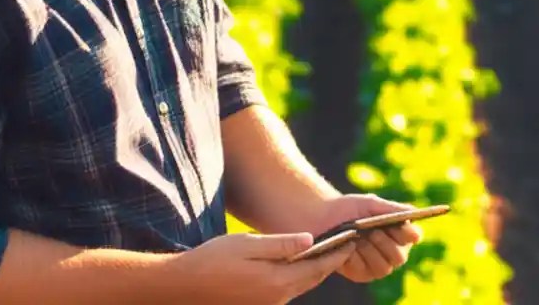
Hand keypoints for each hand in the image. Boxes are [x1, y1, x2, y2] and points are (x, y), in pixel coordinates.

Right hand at [170, 231, 356, 303]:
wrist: (184, 286)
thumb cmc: (213, 260)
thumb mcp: (247, 244)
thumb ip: (281, 244)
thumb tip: (311, 240)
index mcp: (277, 281)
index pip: (318, 267)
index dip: (337, 253)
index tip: (353, 240)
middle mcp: (277, 298)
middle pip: (313, 279)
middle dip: (331, 262)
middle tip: (348, 245)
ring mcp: (268, 304)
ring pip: (301, 285)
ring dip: (315, 270)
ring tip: (328, 253)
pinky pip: (287, 290)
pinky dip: (299, 277)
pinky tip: (298, 265)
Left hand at [305, 194, 423, 282]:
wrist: (321, 217)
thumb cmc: (349, 208)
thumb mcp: (370, 203)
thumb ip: (392, 209)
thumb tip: (413, 214)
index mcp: (398, 233)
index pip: (413, 236)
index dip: (408, 233)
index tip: (401, 227)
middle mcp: (391, 252)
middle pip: (399, 257)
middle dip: (387, 244)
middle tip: (374, 232)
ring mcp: (376, 265)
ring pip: (383, 267)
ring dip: (371, 252)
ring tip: (358, 238)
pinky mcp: (360, 274)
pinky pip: (364, 271)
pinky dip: (356, 258)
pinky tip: (348, 247)